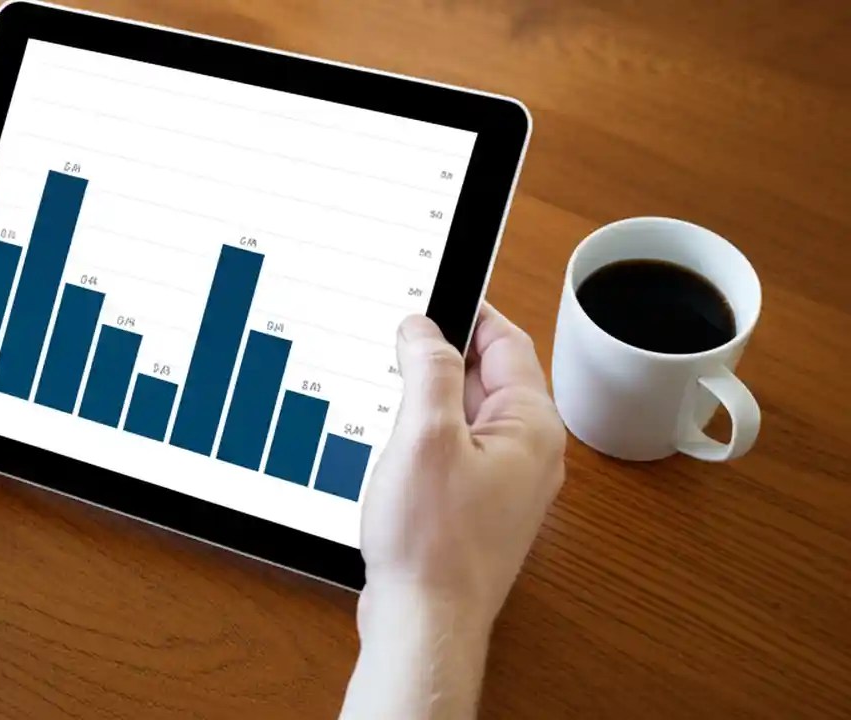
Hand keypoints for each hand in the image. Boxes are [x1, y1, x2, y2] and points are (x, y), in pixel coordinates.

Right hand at [341, 307, 563, 718]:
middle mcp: (526, 454)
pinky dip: (425, 436)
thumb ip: (430, 370)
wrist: (424, 623)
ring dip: (430, 399)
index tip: (435, 293)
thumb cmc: (432, 544)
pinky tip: (394, 444)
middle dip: (442, 356)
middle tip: (398, 343)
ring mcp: (502, 483)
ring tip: (391, 394)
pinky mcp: (474, 507)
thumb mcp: (425, 435)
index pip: (508, 344)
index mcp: (531, 429)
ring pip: (466, 416)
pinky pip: (454, 451)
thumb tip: (424, 328)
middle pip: (487, 379)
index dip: (470, 312)